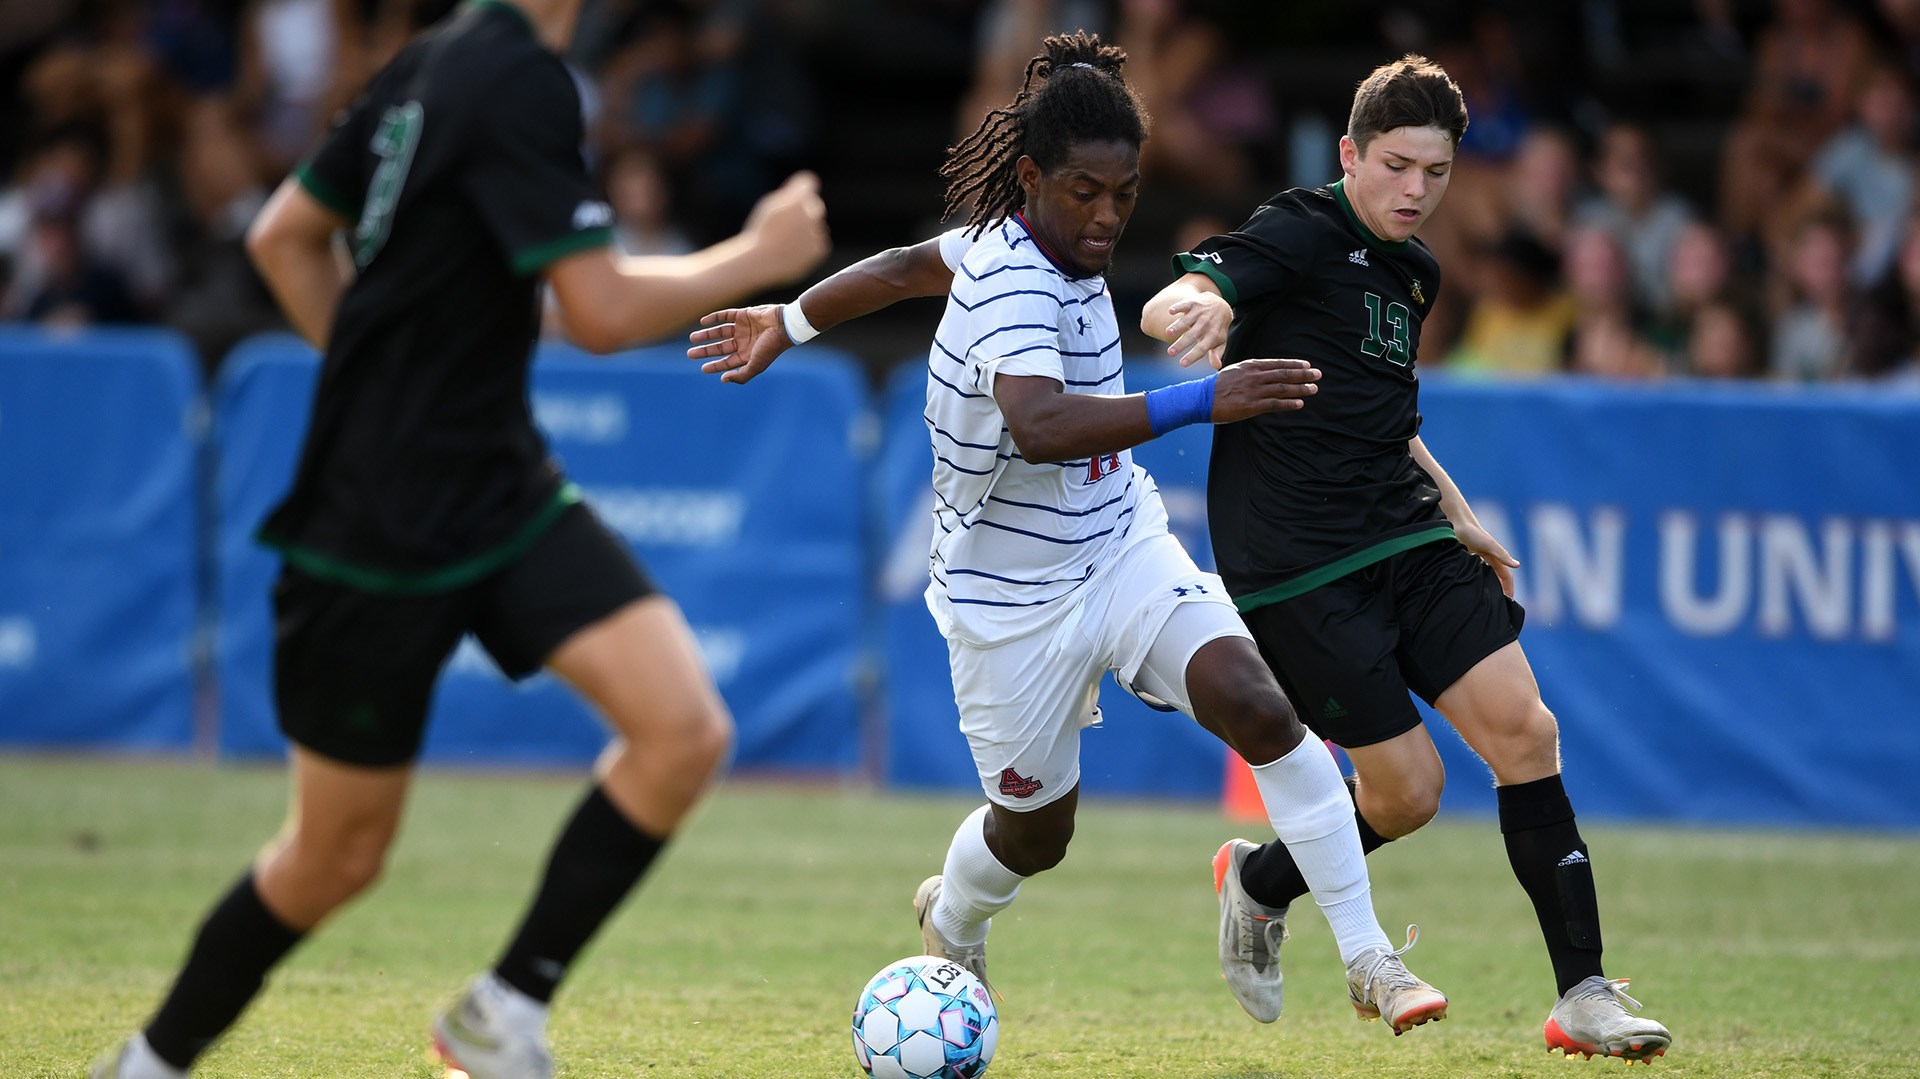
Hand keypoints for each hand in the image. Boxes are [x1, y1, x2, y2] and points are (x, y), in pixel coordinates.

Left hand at [688, 303, 787, 384]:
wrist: (783, 325)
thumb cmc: (771, 347)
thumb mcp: (755, 365)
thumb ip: (741, 375)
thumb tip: (723, 379)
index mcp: (747, 355)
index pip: (727, 362)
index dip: (714, 366)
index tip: (702, 368)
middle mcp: (744, 342)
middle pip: (720, 348)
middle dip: (706, 351)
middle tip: (690, 354)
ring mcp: (743, 328)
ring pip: (720, 332)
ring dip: (706, 335)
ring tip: (692, 338)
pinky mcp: (743, 314)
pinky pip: (725, 315)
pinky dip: (714, 318)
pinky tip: (703, 322)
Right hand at [742, 171, 829, 285]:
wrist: (761, 262)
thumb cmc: (761, 232)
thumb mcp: (769, 206)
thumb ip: (789, 194)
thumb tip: (806, 187)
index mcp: (797, 199)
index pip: (808, 183)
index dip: (801, 190)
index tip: (795, 198)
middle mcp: (811, 213)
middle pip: (816, 205)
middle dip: (805, 212)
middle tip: (787, 225)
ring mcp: (818, 231)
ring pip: (817, 226)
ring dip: (807, 231)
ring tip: (786, 241)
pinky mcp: (821, 248)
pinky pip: (820, 242)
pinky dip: (809, 246)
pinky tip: (793, 251)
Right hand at [1159, 291, 1230, 368]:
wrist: (1221, 304)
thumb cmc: (1217, 328)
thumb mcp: (1220, 341)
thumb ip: (1216, 354)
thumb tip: (1217, 367)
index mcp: (1212, 335)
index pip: (1202, 348)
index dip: (1193, 356)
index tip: (1182, 364)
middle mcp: (1206, 323)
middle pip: (1192, 335)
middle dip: (1181, 344)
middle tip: (1170, 353)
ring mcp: (1200, 312)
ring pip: (1187, 320)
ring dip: (1177, 326)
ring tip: (1167, 333)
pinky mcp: (1193, 303)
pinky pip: (1185, 304)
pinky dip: (1178, 307)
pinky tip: (1171, 311)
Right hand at [1209, 358, 1319, 420]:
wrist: (1201, 398)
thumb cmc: (1217, 386)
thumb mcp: (1235, 371)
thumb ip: (1250, 371)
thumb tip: (1264, 373)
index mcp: (1251, 366)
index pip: (1277, 363)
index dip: (1294, 364)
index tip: (1307, 365)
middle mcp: (1255, 376)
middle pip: (1284, 374)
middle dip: (1303, 374)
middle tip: (1318, 375)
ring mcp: (1254, 390)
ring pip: (1283, 388)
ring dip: (1300, 389)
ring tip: (1313, 389)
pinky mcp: (1251, 405)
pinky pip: (1274, 404)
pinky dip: (1288, 403)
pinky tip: (1299, 404)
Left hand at [1453, 519, 1519, 596]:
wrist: (1456, 525)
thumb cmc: (1473, 533)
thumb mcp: (1489, 544)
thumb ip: (1502, 554)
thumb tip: (1517, 565)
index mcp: (1496, 558)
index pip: (1506, 577)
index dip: (1509, 589)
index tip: (1508, 602)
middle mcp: (1488, 560)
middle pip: (1498, 579)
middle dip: (1500, 591)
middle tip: (1498, 605)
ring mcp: (1477, 561)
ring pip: (1486, 578)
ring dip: (1488, 587)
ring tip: (1486, 601)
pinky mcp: (1466, 561)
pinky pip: (1474, 575)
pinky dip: (1476, 583)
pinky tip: (1471, 590)